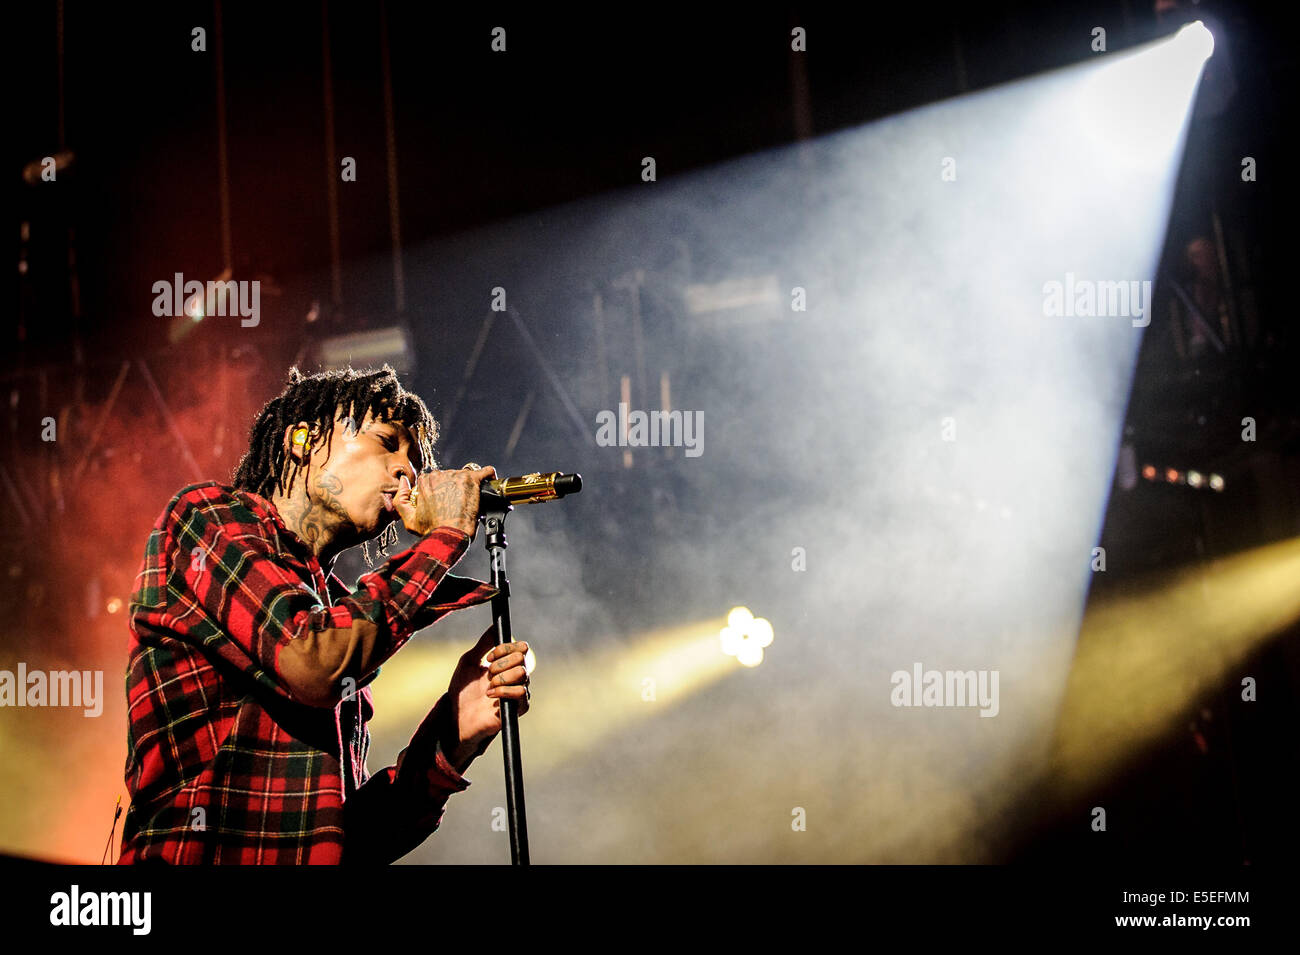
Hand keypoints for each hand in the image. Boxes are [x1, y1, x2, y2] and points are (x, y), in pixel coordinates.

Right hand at [393, 465, 495, 538]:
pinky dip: (488, 475)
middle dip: (454, 488)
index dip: (441, 490)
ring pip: (465, 476)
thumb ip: (401, 497)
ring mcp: (456, 476)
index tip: (446, 500)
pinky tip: (489, 480)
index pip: (436, 480)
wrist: (449, 535)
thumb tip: (403, 481)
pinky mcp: (472, 480)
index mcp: (425, 482)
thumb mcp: (408, 518)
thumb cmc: (431, 530)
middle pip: (451, 477)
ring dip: (469, 486)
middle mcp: (439, 475)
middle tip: (458, 504)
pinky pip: (485, 471)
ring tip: (470, 501)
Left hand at [442, 627, 530, 769]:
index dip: (505, 648)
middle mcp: (516, 676)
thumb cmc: (462, 691)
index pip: (521, 648)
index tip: (487, 657)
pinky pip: (522, 692)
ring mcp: (519, 692)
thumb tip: (495, 626)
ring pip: (522, 673)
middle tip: (487, 673)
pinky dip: (503, 690)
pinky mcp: (519, 708)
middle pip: (522, 658)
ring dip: (501, 678)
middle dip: (501, 663)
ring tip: (487, 687)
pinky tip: (489, 695)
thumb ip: (483, 644)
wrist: (456, 717)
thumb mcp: (469, 662)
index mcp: (507, 664)